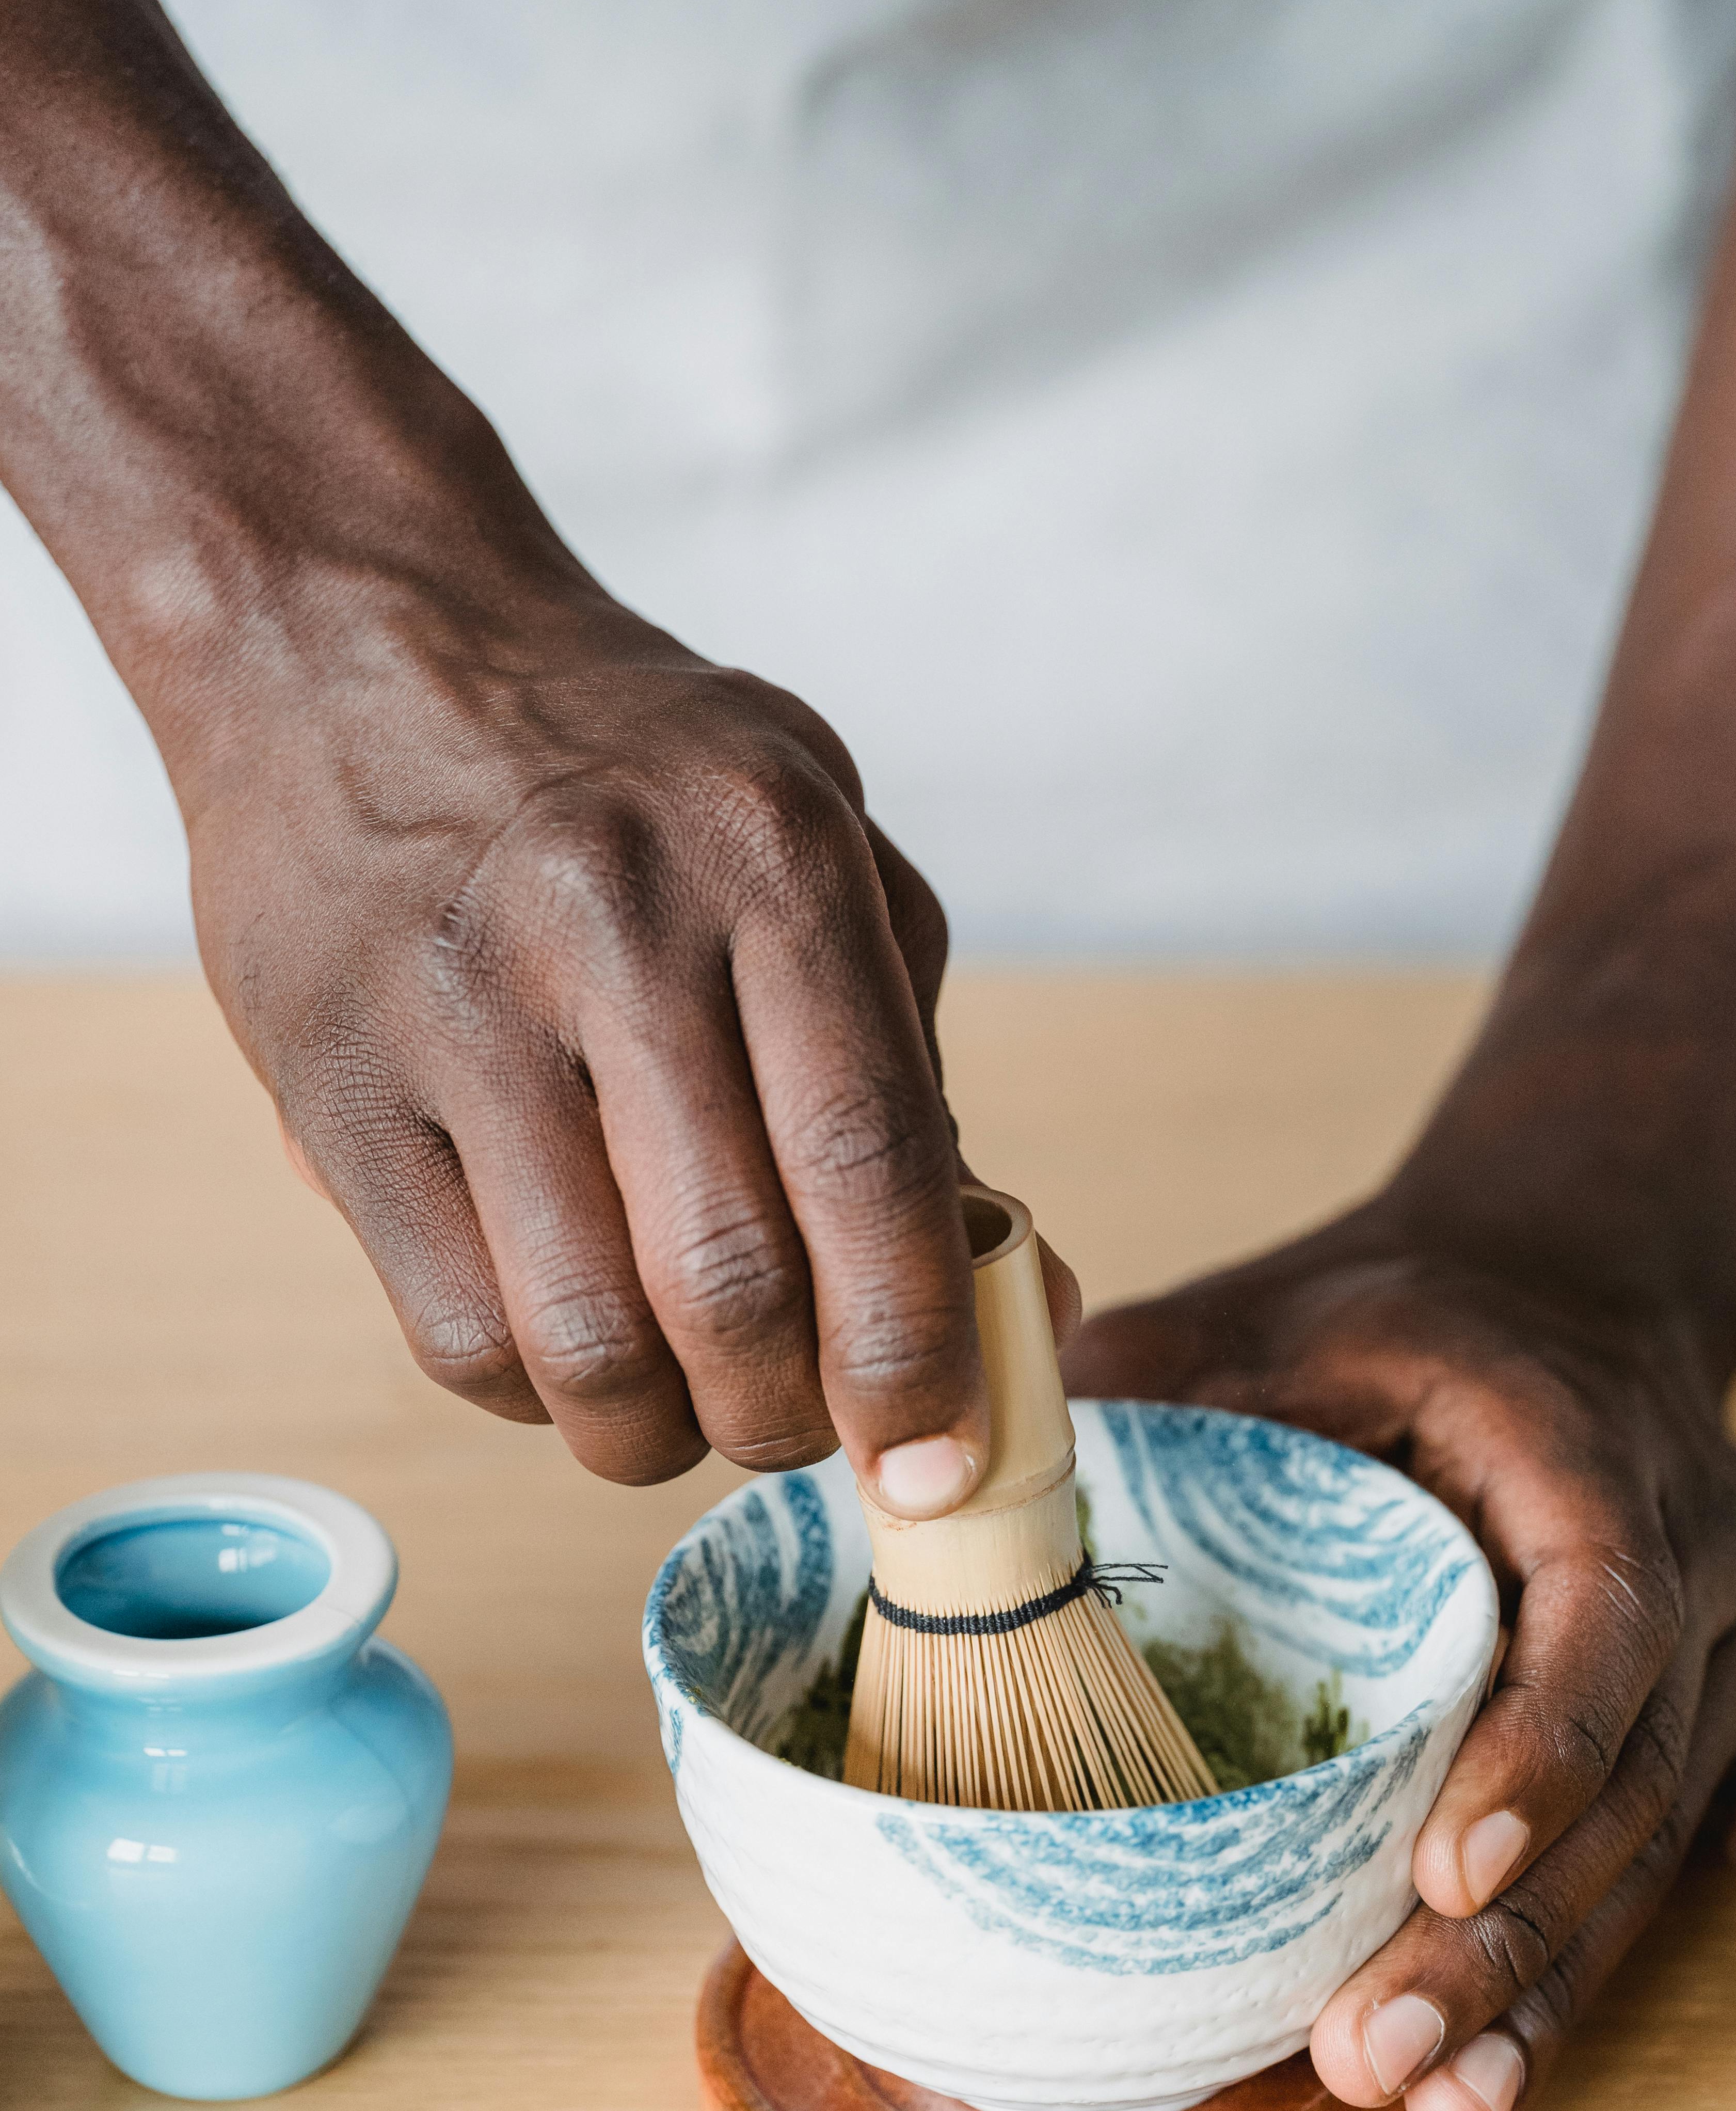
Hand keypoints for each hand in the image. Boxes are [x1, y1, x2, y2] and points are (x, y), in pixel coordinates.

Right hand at [181, 555, 997, 1509]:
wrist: (354, 645)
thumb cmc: (629, 777)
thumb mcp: (813, 850)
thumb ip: (913, 1067)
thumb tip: (1027, 1297)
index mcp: (767, 855)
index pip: (868, 1153)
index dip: (916, 1345)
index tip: (941, 1465)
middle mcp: (611, 922)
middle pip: (728, 1276)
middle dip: (790, 1416)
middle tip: (805, 1427)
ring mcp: (456, 1009)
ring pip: (582, 1338)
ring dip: (659, 1434)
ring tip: (688, 1406)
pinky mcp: (333, 1087)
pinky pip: (456, 1330)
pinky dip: (537, 1395)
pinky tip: (570, 1346)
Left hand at [1065, 1208, 1735, 2110]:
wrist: (1573, 1276)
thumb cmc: (1406, 1309)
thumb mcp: (1281, 1308)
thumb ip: (1158, 1381)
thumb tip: (972, 1469)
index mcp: (1576, 1450)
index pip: (1591, 1611)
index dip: (1532, 1747)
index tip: (1443, 1864)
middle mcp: (1691, 1554)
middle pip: (1621, 1773)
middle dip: (1500, 1936)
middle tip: (1372, 2056)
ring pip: (1674, 1836)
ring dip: (1573, 1984)